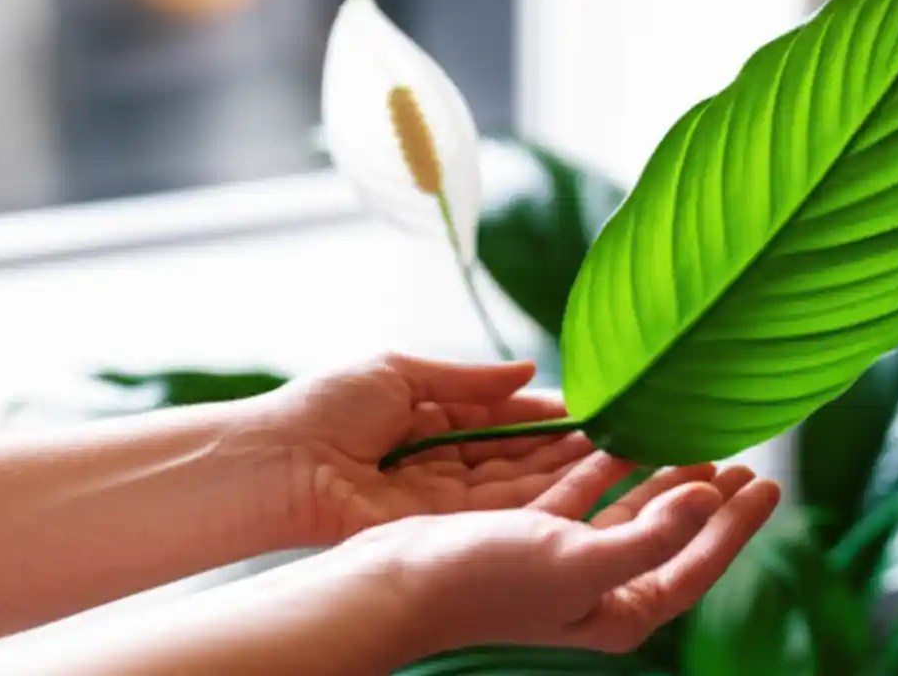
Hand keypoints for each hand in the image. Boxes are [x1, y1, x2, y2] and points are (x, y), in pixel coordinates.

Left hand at [240, 352, 591, 545]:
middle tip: (620, 435)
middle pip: (516, 453)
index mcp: (431, 415)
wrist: (277, 461)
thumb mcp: (399, 371)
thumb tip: (528, 370)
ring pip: (515, 485)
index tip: (592, 407)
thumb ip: (466, 378)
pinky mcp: (437, 526)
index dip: (545, 412)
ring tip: (614, 457)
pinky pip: (494, 512)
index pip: (502, 415)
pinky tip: (579, 486)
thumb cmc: (325, 406)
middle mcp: (443, 458)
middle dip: (565, 445)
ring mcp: (441, 496)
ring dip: (563, 473)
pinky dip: (537, 501)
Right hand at [333, 452, 780, 659]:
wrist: (396, 583)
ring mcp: (563, 558)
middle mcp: (596, 585)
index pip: (696, 564)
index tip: (768, 482)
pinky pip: (582, 491)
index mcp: (617, 608)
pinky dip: (602, 464)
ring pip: (627, 508)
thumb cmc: (486, 582)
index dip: (737, 527)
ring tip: (688, 436)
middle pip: (669, 533)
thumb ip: (652, 535)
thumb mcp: (578, 560)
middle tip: (739, 455)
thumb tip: (713, 501)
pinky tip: (618, 433)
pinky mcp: (531, 533)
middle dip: (705, 497)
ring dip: (657, 475)